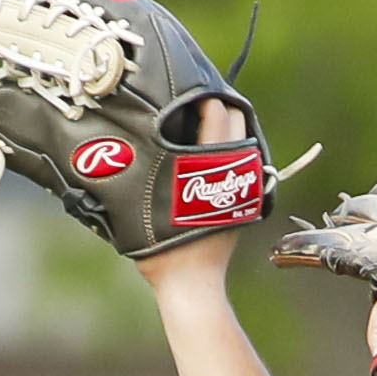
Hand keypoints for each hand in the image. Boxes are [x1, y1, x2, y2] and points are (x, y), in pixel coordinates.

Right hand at [136, 98, 245, 295]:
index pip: (218, 114)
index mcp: (211, 165)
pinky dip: (231, 151)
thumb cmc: (162, 246)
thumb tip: (132, 128)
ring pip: (243, 141)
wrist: (191, 283)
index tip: (185, 92)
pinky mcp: (244, 201)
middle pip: (237, 121)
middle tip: (195, 101)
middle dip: (219, 106)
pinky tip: (209, 150)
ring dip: (227, 128)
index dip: (203, 97)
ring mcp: (243, 187)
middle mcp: (234, 171)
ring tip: (202, 120)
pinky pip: (242, 163)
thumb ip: (144, 163)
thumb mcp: (143, 197)